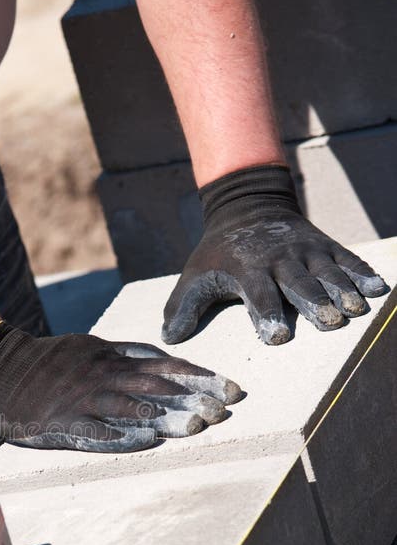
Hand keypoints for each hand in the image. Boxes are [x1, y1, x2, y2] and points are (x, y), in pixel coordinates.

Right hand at [0, 324, 242, 451]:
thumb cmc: (50, 362)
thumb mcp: (91, 347)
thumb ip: (128, 355)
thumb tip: (167, 360)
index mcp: (112, 358)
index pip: (167, 365)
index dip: (202, 377)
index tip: (233, 389)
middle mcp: (103, 375)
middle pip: (156, 387)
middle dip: (193, 398)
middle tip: (225, 411)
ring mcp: (82, 398)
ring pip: (130, 406)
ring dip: (165, 416)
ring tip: (196, 428)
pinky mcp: (61, 420)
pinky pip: (95, 430)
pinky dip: (121, 434)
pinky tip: (147, 442)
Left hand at [163, 165, 387, 345]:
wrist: (248, 206)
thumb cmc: (219, 253)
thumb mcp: (196, 275)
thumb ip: (182, 306)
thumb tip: (169, 338)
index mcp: (248, 270)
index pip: (258, 295)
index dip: (267, 315)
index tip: (278, 337)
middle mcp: (279, 260)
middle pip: (299, 284)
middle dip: (315, 302)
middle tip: (330, 322)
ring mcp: (305, 251)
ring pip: (327, 272)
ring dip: (343, 290)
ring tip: (356, 310)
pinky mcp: (324, 246)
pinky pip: (346, 259)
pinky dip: (362, 272)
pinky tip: (378, 289)